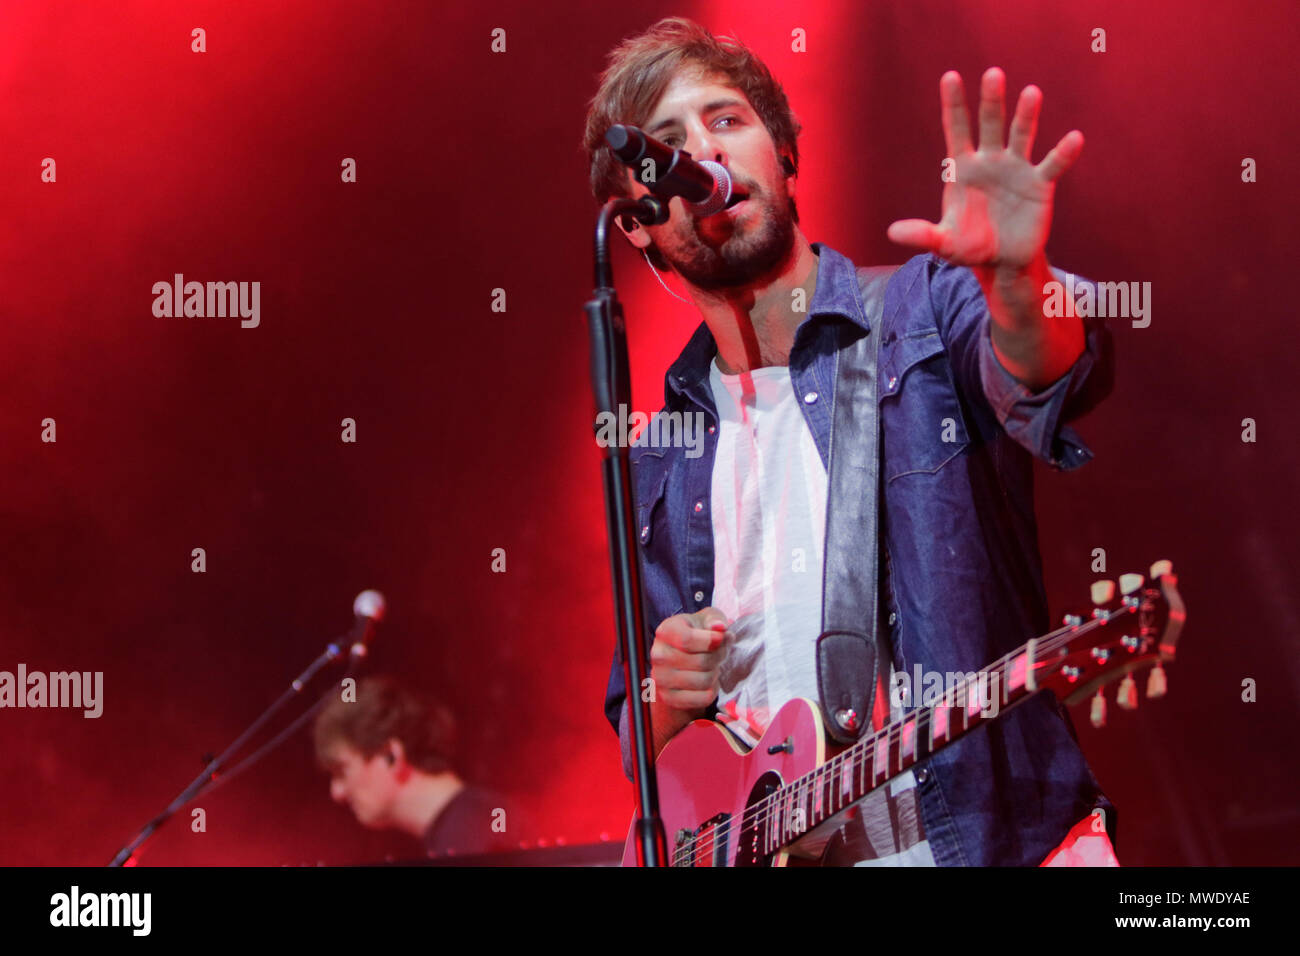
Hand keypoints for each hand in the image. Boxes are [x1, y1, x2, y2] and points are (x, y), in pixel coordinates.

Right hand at [647, 608, 729, 749]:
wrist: (680, 662)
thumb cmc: (697, 635)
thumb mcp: (707, 620)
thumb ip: (715, 619)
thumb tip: (719, 627)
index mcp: (666, 631)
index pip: (688, 639)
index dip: (711, 641)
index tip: (722, 638)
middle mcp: (658, 655)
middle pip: (701, 661)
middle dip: (719, 657)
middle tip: (719, 653)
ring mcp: (661, 678)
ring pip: (704, 680)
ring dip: (715, 674)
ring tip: (712, 667)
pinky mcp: (669, 697)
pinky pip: (703, 698)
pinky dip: (713, 690)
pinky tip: (708, 682)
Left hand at [887, 67, 1082, 282]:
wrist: (1003, 261)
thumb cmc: (969, 246)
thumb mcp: (944, 243)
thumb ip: (923, 235)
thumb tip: (893, 232)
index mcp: (962, 168)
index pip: (955, 129)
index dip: (953, 104)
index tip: (950, 76)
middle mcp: (990, 161)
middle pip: (990, 125)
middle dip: (991, 101)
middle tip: (993, 75)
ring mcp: (1016, 169)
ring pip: (1021, 136)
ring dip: (1026, 116)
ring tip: (1031, 93)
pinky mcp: (1039, 185)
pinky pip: (1052, 165)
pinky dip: (1063, 154)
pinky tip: (1073, 139)